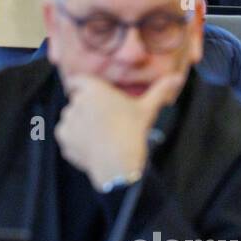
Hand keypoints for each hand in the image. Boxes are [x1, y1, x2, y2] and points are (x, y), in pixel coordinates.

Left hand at [54, 72, 184, 188]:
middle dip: (86, 109)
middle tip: (103, 122)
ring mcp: (67, 120)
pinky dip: (74, 140)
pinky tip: (92, 146)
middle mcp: (76, 101)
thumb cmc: (133, 132)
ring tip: (99, 136)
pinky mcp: (63, 138)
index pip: (78, 80)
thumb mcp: (148, 109)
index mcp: (93, 89)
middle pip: (76, 101)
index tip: (94, 98)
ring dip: (79, 124)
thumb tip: (178, 77)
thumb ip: (160, 90)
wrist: (118, 163)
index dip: (84, 88)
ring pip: (70, 118)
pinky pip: (66, 136)